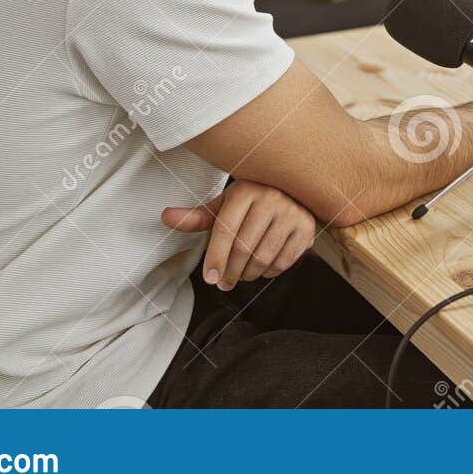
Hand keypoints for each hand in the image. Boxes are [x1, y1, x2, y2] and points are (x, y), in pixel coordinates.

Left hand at [162, 179, 317, 290]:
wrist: (293, 191)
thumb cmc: (253, 201)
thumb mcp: (225, 206)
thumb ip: (197, 217)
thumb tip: (166, 217)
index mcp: (246, 190)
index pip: (226, 230)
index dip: (215, 258)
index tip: (210, 279)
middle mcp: (271, 198)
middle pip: (244, 248)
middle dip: (230, 272)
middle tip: (224, 283)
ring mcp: (292, 213)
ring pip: (263, 258)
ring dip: (248, 275)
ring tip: (241, 275)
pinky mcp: (307, 228)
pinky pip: (283, 262)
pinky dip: (268, 272)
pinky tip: (261, 269)